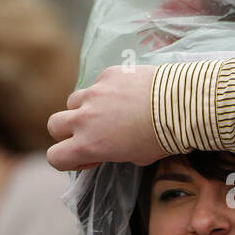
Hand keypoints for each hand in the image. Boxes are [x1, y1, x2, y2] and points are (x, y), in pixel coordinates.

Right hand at [46, 64, 168, 170]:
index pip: (54, 156)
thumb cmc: (162, 138)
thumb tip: (109, 148)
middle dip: (66, 131)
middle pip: (54, 125)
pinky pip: (98, 83)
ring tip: (109, 111)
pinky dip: (107, 90)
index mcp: (88, 145)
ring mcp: (94, 93)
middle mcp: (84, 118)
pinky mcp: (108, 74)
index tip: (88, 157)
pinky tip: (129, 93)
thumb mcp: (136, 157)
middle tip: (90, 132)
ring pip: (73, 101)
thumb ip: (113, 152)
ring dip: (84, 108)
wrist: (180, 105)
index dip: (67, 159)